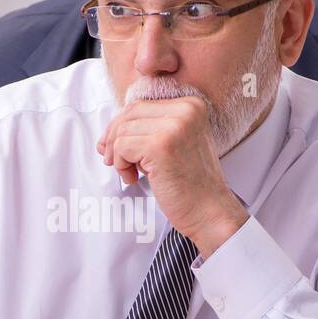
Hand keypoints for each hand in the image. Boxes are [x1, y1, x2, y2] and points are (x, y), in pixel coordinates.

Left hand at [98, 95, 247, 257]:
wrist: (210, 212)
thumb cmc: (191, 185)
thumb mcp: (174, 145)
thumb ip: (149, 131)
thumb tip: (107, 134)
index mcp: (191, 106)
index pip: (140, 106)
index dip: (120, 127)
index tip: (112, 147)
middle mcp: (186, 110)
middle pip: (129, 114)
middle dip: (114, 139)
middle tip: (114, 162)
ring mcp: (174, 126)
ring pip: (122, 131)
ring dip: (118, 156)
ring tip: (132, 173)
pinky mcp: (161, 145)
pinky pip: (121, 147)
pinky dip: (120, 165)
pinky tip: (134, 178)